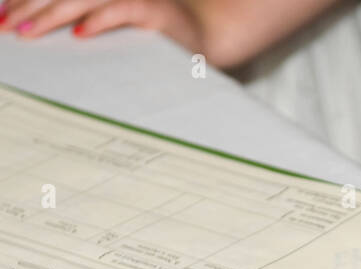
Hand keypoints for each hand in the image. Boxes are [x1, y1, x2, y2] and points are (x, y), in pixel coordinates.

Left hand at [1, 0, 201, 48]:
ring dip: (52, 14)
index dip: (24, 0)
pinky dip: (100, 21)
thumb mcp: (113, 29)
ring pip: (83, 0)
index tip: (0, 14)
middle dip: (28, 8)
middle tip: (4, 26)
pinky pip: (122, 12)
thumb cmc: (156, 37)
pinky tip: (79, 34)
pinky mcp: (154, 11)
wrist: (206, 37)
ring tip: (28, 30)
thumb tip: (35, 24)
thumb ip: (82, 23)